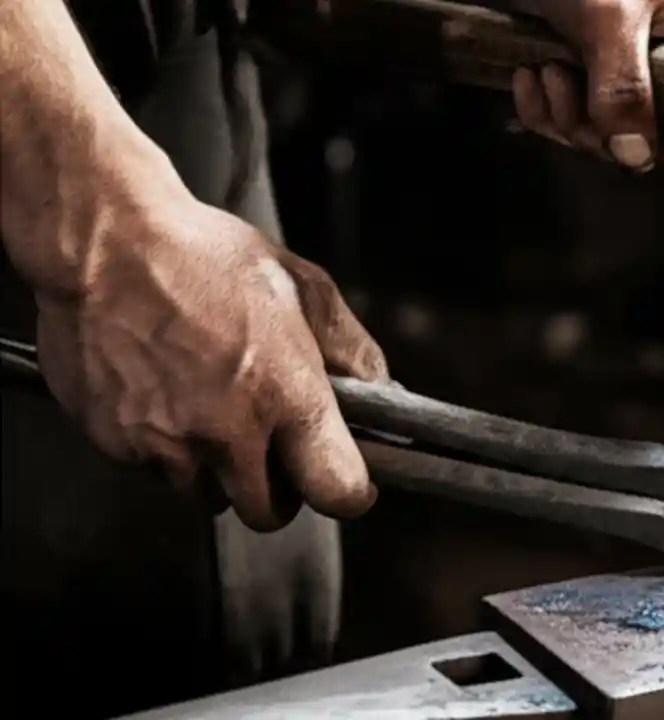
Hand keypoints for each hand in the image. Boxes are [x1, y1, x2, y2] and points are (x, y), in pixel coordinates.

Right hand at [32, 191, 387, 531]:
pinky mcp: (117, 444)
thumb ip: (349, 349)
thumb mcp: (302, 286)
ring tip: (210, 409)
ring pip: (206, 496)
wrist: (101, 241)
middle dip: (277, 492)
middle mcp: (228, 432)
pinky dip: (166, 448)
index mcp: (285, 395)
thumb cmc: (202, 255)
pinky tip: (165, 395)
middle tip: (273, 452)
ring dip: (217, 471)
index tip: (346, 483)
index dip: (348, 493)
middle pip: (267, 514)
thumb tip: (379, 390)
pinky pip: (154, 470)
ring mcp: (167, 444)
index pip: (336, 490)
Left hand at [510, 0, 663, 171]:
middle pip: (643, 137)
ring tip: (542, 70)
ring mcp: (629, 65)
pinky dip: (543, 106)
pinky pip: (571, 115)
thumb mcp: (608, 20)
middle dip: (592, 126)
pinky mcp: (586, 67)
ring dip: (561, 115)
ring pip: (601, 132)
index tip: (616, 131)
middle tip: (561, 81)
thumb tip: (633, 155)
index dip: (657, 143)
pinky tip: (527, 75)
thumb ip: (625, 89)